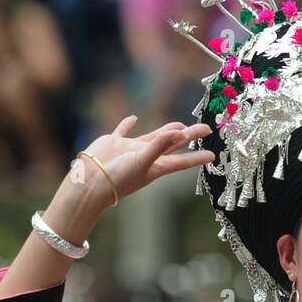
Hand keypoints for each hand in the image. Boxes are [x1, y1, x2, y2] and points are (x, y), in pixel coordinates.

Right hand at [71, 116, 213, 208]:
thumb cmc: (117, 179)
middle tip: (204, 129)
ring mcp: (129, 150)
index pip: (181, 161)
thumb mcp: (141, 162)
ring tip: (179, 124)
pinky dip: (127, 124)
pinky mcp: (113, 143)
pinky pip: (122, 131)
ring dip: (165, 131)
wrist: (88, 182)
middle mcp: (145, 158)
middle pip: (171, 145)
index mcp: (155, 167)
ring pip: (152, 137)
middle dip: (188, 137)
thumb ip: (158, 146)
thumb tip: (180, 133)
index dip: (197, 157)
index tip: (213, 155)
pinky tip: (132, 119)